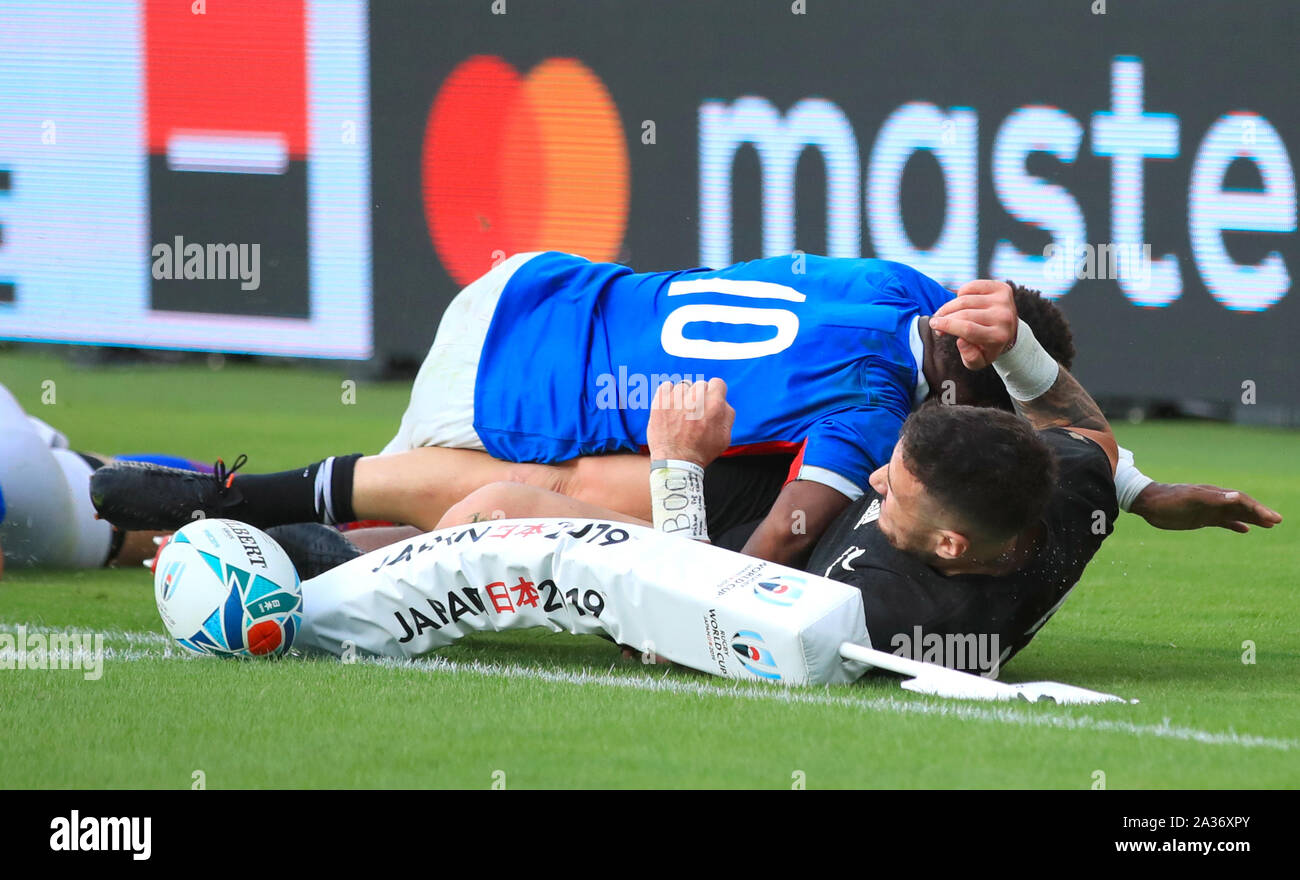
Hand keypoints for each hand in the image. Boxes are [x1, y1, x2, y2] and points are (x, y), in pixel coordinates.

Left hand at [647, 378, 733, 466]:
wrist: (676, 462)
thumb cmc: (702, 451)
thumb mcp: (725, 436)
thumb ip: (727, 413)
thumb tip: (722, 400)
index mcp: (715, 405)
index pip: (717, 383)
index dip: (714, 393)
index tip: (708, 402)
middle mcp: (696, 399)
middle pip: (700, 385)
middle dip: (699, 397)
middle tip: (694, 412)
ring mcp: (677, 400)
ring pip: (683, 386)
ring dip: (683, 397)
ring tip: (681, 413)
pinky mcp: (660, 403)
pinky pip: (666, 386)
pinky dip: (668, 394)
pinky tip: (670, 407)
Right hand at [927, 280, 1018, 369]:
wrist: (1009, 331)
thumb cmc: (987, 346)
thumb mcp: (978, 360)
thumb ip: (969, 356)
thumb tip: (960, 341)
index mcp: (999, 337)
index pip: (967, 329)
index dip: (946, 325)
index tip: (933, 325)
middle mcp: (1004, 317)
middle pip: (964, 314)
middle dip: (944, 317)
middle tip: (935, 323)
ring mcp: (1004, 301)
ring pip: (965, 299)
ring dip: (949, 306)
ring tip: (943, 314)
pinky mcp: (1002, 288)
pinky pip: (972, 287)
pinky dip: (960, 294)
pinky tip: (961, 303)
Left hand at [1130, 482, 1282, 532]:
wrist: (1148, 503)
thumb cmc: (1168, 499)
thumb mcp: (1190, 498)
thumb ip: (1213, 498)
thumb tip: (1236, 496)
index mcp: (1214, 494)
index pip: (1241, 500)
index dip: (1257, 508)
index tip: (1272, 519)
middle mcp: (1214, 501)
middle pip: (1242, 506)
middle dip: (1260, 513)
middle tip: (1278, 521)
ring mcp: (1208, 509)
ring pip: (1235, 514)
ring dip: (1252, 518)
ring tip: (1269, 525)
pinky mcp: (1201, 517)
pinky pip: (1223, 521)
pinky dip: (1235, 524)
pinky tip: (1245, 530)